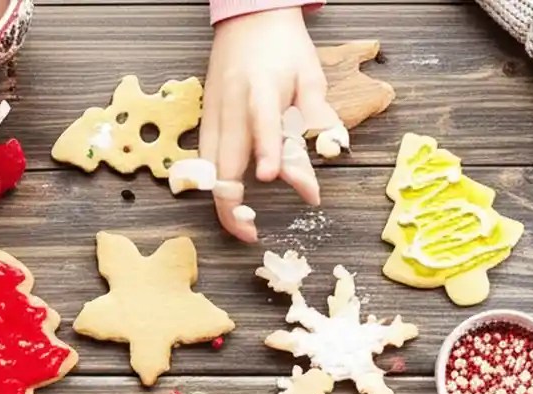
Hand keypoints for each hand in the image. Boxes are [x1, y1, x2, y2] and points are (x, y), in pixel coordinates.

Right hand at [201, 8, 339, 241]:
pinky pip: (204, 159)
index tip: (269, 178)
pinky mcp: (205, 119)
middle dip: (232, 201)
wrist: (247, 19)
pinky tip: (227, 205)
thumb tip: (328, 155)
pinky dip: (212, 185)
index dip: (266, 151)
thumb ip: (317, 116)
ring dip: (220, 200)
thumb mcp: (311, 76)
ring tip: (240, 227)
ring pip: (208, 166)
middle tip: (250, 233)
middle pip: (223, 158)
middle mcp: (231, 104)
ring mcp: (213, 113)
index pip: (263, 123)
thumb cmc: (284, 48)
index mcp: (262, 88)